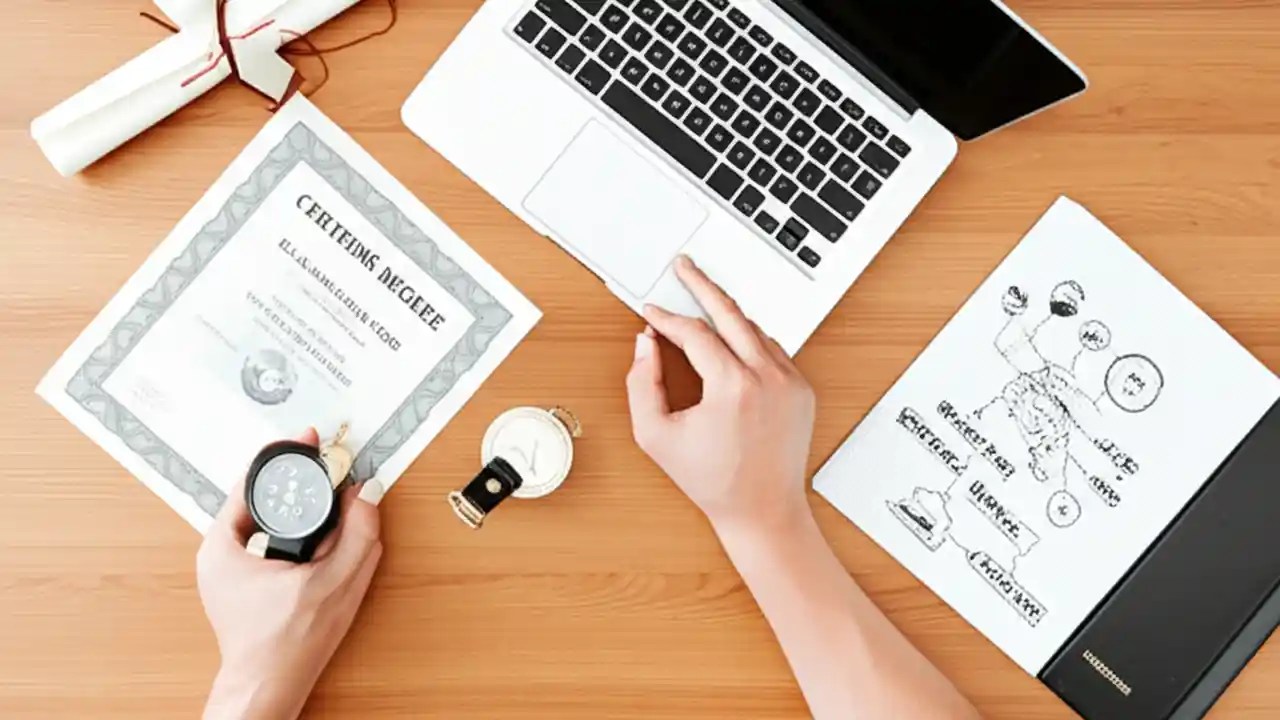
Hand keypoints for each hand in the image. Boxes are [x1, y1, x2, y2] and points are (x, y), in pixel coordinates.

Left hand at [198, 429, 384, 719]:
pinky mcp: (241, 581)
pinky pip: (269, 542)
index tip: (308, 439)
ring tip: (329, 501)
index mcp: (223, 546)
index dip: (285, 457)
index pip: (252, 482)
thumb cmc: (287, 645)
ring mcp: (227, 569)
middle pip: (261, 498)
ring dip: (298, 509)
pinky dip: (295, 533)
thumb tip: (368, 495)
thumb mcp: (333, 583)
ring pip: (267, 521)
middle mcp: (217, 553)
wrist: (268, 687)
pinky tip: (321, 539)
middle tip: (327, 470)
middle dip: (298, 485)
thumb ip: (357, 535)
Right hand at [626, 256, 816, 535]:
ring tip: (703, 303)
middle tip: (684, 267)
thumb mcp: (656, 436)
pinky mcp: (803, 389)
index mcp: (733, 387)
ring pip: (754, 330)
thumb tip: (646, 344)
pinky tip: (730, 341)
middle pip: (731, 312)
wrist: (763, 510)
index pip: (695, 333)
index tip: (651, 313)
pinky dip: (749, 340)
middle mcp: (768, 377)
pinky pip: (773, 350)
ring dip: (727, 315)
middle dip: (702, 285)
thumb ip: (642, 384)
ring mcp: (791, 381)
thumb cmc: (712, 481)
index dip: (668, 319)